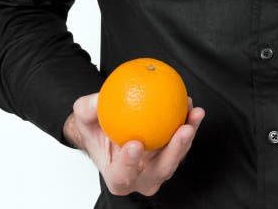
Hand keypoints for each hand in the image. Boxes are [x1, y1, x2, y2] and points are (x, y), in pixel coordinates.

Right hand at [63, 93, 204, 196]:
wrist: (110, 129)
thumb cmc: (96, 129)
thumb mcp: (83, 117)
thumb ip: (88, 110)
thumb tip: (98, 101)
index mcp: (117, 177)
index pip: (123, 175)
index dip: (129, 163)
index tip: (134, 144)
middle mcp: (141, 177)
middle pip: (161, 170)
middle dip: (175, 152)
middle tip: (182, 130)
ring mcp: (159, 166)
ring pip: (178, 155)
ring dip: (189, 135)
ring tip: (194, 113)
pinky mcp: (171, 153)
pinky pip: (183, 140)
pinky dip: (189, 123)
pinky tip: (191, 106)